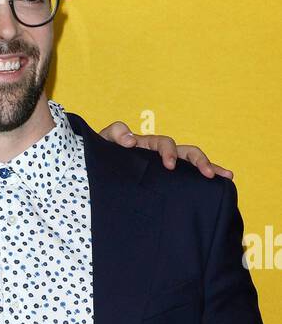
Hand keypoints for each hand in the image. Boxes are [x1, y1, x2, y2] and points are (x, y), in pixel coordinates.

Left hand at [100, 121, 232, 178]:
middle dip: (199, 161)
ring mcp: (164, 171)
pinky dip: (202, 185)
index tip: (169, 166)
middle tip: (208, 174)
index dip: (168, 151)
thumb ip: (115, 134)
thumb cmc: (101, 157)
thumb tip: (131, 140)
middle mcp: (160, 156)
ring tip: (227, 177)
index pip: (164, 143)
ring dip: (210, 168)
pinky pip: (186, 182)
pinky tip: (218, 190)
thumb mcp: (103, 142)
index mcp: (147, 146)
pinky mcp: (165, 185)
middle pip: (186, 152)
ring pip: (192, 166)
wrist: (96, 174)